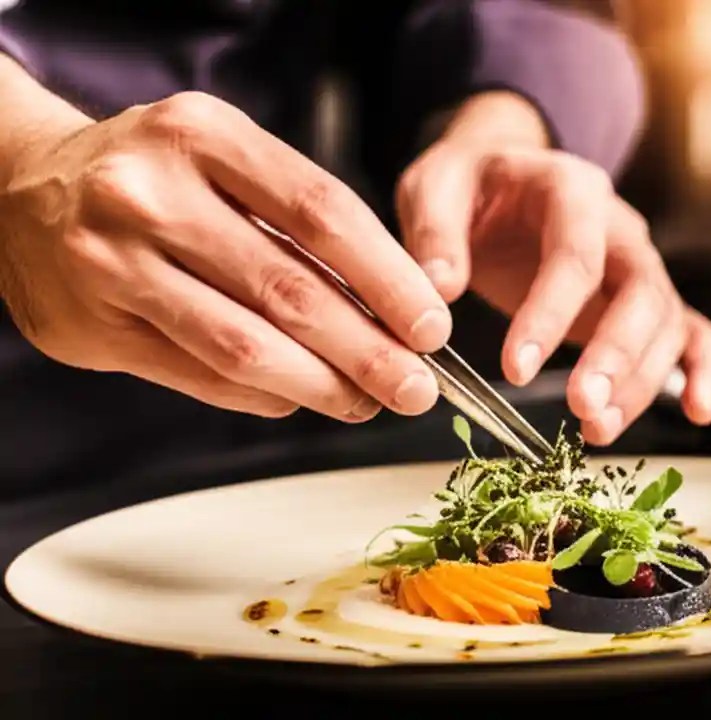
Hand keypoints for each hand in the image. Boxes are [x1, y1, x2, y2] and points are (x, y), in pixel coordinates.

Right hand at [0, 92, 452, 420]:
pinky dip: (264, 395)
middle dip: (368, 349)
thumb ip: (299, 223)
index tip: (432, 325)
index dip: (388, 278)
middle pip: (288, 288)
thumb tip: (393, 309)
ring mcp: (111, 262)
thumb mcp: (225, 159)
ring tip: (368, 401)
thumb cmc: (155, 175)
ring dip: (321, 386)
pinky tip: (301, 397)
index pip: (322, 213)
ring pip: (243, 345)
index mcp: (203, 136)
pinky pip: (199, 376)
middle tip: (416, 386)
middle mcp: (151, 194)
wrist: (21, 185)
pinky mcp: (90, 326)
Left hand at [396, 93, 710, 444]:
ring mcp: (638, 264)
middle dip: (616, 355)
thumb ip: (435, 233)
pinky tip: (696, 412)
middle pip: (640, 291)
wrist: (499, 178)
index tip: (515, 369)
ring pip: (665, 322)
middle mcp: (619, 227)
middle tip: (583, 407)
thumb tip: (440, 289)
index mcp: (570, 189)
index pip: (576, 254)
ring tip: (597, 429)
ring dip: (641, 380)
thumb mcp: (434, 189)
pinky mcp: (642, 299)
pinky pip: (691, 331)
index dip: (551, 313)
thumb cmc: (469, 186)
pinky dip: (702, 370)